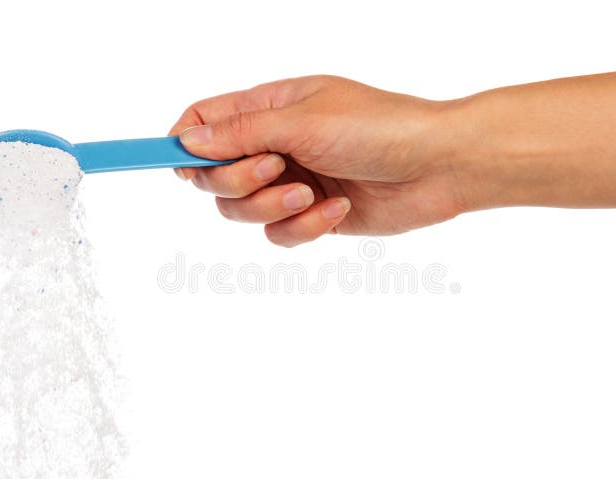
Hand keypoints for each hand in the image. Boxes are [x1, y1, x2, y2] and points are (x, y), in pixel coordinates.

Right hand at [169, 76, 466, 246]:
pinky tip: (337, 209)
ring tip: (311, 193)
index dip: (183, 144)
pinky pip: (279, 234)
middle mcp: (274, 144)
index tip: (176, 166)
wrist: (438, 165)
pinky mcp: (311, 215)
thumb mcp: (302, 122)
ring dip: (272, 208)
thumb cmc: (378, 127)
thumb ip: (239, 133)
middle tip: (275, 170)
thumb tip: (185, 141)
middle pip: (214, 175)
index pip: (204, 121)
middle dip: (238, 181)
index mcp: (268, 108)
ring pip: (242, 211)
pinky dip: (304, 227)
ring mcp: (292, 182)